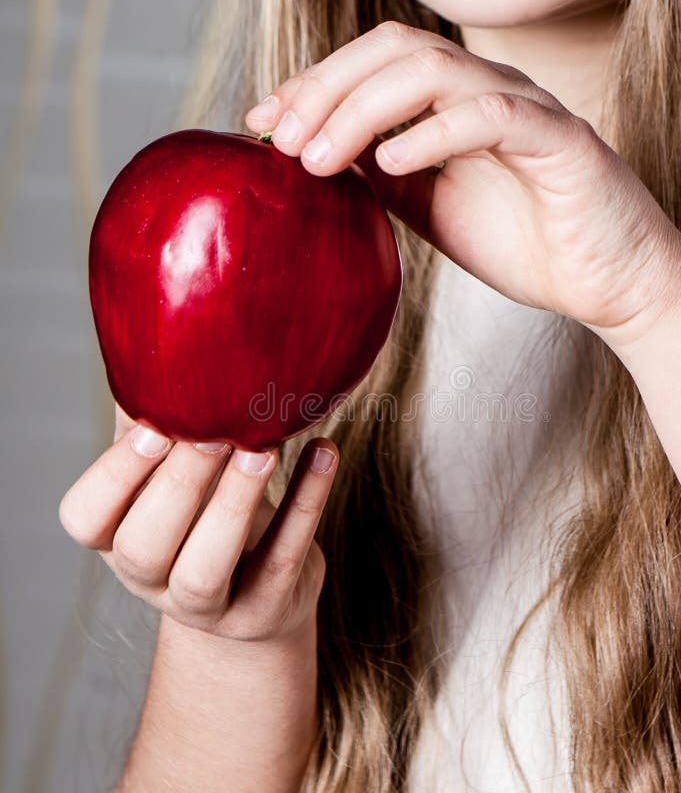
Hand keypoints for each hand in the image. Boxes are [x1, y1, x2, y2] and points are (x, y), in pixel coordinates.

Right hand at [59, 404, 337, 642]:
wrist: (255, 594)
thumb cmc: (206, 515)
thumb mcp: (171, 476)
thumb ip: (156, 423)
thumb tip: (156, 341)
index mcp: (116, 540)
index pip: (86, 518)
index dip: (116, 473)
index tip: (157, 427)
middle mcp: (151, 582)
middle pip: (144, 547)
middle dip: (180, 485)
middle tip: (216, 432)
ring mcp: (207, 608)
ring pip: (206, 567)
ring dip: (235, 500)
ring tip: (264, 447)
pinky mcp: (264, 610)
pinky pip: (283, 559)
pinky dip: (305, 503)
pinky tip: (323, 452)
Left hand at [246, 20, 680, 347]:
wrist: (605, 283)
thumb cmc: (526, 245)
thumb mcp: (433, 211)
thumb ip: (387, 179)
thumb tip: (324, 162)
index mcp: (455, 105)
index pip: (373, 66)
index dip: (313, 88)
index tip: (262, 125)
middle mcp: (487, 91)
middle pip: (393, 51)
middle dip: (325, 90)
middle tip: (281, 141)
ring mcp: (526, 108)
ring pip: (432, 73)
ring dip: (362, 109)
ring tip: (318, 159)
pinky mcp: (560, 140)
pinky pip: (490, 116)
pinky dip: (433, 134)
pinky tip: (389, 162)